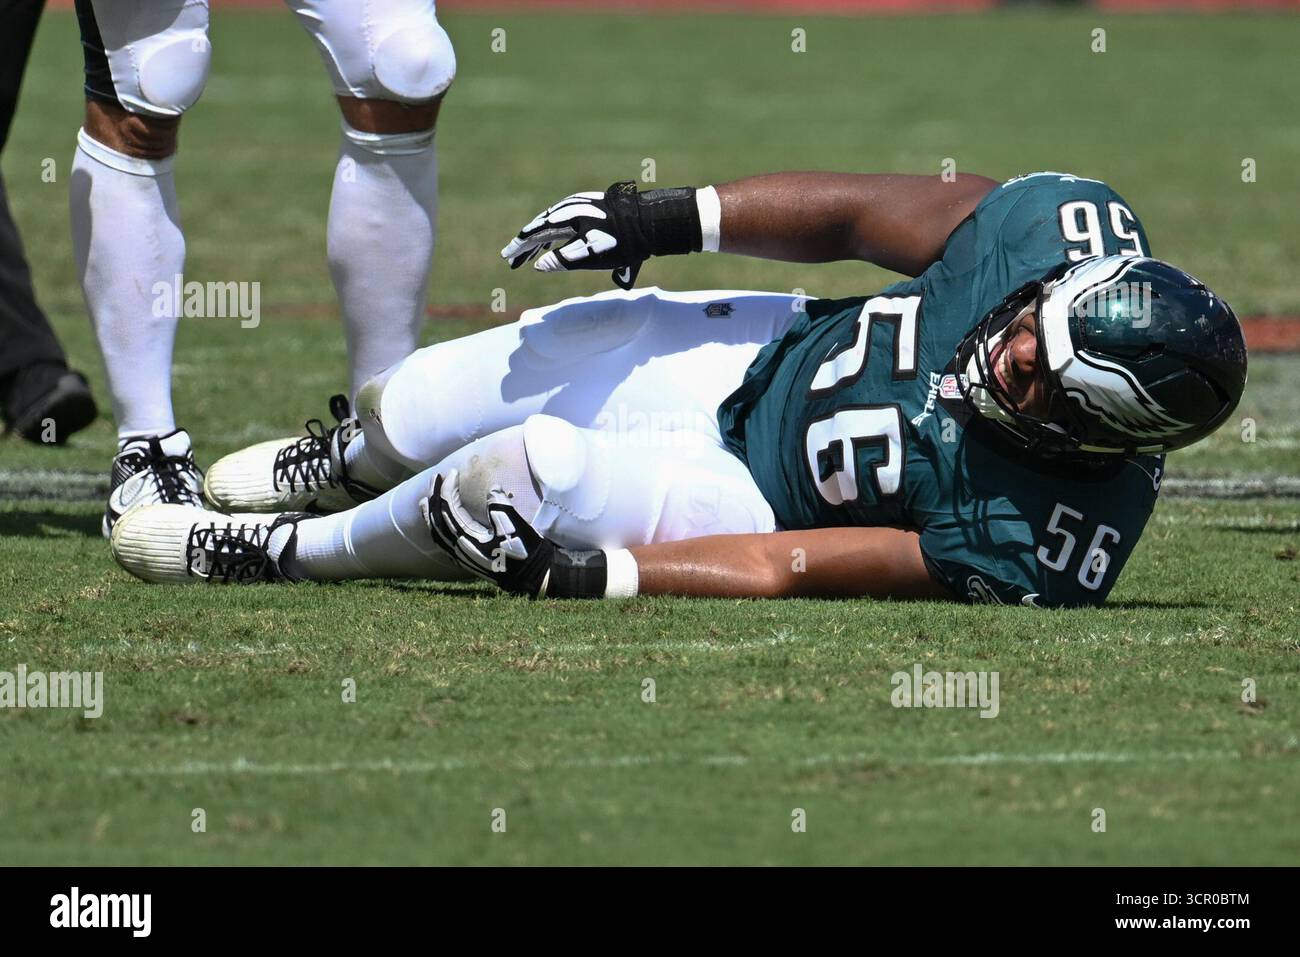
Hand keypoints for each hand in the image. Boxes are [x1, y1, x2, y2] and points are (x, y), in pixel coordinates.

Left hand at [423, 470, 555, 595]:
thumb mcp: (515, 525)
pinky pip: (442, 542)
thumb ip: (500, 506)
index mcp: (468, 538)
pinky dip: (436, 528)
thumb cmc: (524, 550)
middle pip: (438, 519)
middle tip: (436, 477)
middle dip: (435, 496)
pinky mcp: (465, 559)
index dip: (449, 488)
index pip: (450, 509)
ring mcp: (460, 556)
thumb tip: (493, 488)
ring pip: (437, 532)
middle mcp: (459, 548)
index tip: (453, 472)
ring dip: (430, 513)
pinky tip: (437, 524)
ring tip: (426, 499)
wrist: (530, 575)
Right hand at [500, 182, 647, 288]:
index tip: (506, 258)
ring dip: (538, 239)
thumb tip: (537, 265)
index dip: (519, 247)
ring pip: (550, 223)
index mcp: (565, 219)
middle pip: (539, 227)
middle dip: (525, 245)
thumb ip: (562, 260)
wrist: (647, 221)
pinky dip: (552, 232)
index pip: (534, 233)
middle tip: (512, 261)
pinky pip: (562, 219)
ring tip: (529, 255)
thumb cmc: (620, 242)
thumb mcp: (590, 255)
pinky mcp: (589, 206)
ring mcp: (579, 205)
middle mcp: (568, 208)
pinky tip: (552, 241)